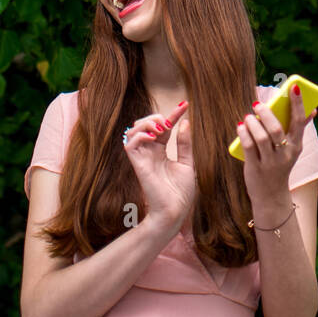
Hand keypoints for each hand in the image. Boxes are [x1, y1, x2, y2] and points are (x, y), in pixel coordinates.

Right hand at [122, 100, 194, 227]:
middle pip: (143, 125)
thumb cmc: (181, 192)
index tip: (184, 105)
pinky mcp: (138, 164)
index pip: (163, 127)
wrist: (175, 211)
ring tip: (160, 128)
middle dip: (154, 117)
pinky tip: (153, 136)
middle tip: (168, 123)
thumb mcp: (187, 163)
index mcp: (161, 152)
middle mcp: (150, 152)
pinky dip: (140, 134)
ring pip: (133, 131)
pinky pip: (130, 144)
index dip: (172, 115)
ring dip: (145, 123)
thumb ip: (184, 143)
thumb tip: (185, 122)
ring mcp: (143, 158)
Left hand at [236, 81, 306, 208]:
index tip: (293, 87)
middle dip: (266, 114)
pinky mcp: (255, 168)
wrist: (271, 195)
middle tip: (257, 104)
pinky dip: (243, 134)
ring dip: (253, 123)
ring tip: (248, 117)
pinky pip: (248, 147)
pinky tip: (241, 126)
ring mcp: (270, 162)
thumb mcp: (292, 149)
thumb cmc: (280, 164)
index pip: (299, 121)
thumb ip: (299, 129)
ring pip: (261, 138)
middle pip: (277, 130)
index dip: (298, 103)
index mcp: (296, 145)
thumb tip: (313, 110)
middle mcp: (285, 154)